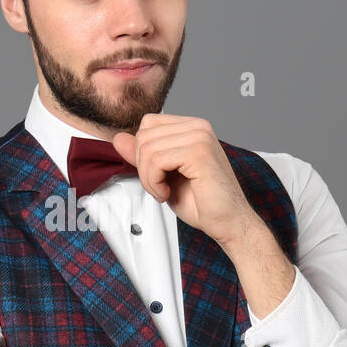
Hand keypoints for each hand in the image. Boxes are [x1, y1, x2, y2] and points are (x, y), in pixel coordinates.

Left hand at [111, 114, 259, 249]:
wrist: (228, 222)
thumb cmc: (202, 202)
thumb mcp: (163, 175)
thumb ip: (142, 155)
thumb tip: (118, 138)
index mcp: (192, 127)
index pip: (148, 124)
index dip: (142, 152)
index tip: (156, 176)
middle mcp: (198, 126)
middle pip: (144, 135)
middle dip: (143, 167)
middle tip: (159, 187)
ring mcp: (200, 137)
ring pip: (147, 148)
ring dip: (148, 178)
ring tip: (164, 191)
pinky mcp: (199, 152)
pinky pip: (156, 160)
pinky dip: (154, 182)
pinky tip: (167, 193)